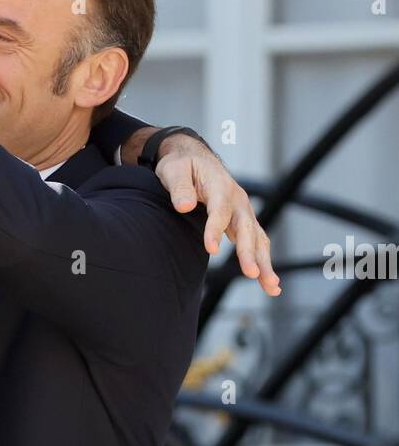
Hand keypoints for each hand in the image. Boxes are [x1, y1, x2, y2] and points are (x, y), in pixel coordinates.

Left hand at [154, 135, 279, 296]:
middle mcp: (237, 199)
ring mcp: (243, 211)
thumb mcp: (174, 170)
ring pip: (257, 238)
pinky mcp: (242, 222)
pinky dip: (263, 261)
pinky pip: (256, 242)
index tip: (211, 249)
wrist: (193, 159)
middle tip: (252, 274)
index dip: (216, 229)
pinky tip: (269, 284)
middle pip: (245, 227)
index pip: (219, 210)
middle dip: (249, 252)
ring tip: (271, 286)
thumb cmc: (182, 166)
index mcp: (220, 185)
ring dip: (264, 262)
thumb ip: (179, 187)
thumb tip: (184, 206)